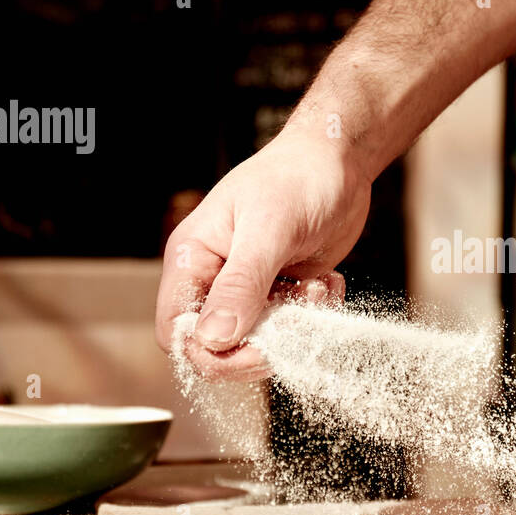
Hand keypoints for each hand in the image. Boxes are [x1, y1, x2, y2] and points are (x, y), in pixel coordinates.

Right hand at [154, 130, 370, 379]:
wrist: (338, 162)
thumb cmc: (297, 178)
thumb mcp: (269, 230)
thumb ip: (241, 284)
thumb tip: (214, 338)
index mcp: (193, 258)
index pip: (176, 329)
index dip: (208, 352)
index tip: (254, 350)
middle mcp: (214, 277)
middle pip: (215, 345)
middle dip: (258, 345)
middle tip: (297, 326)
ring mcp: (249, 286)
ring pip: (257, 339)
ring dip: (293, 327)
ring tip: (318, 288)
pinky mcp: (281, 290)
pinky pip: (290, 327)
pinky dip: (314, 315)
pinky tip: (328, 283)